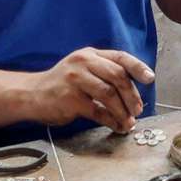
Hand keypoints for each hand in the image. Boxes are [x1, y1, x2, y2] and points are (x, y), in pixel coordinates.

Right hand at [30, 48, 155, 132]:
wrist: (31, 94)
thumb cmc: (62, 84)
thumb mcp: (82, 70)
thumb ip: (104, 73)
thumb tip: (133, 91)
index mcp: (90, 54)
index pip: (120, 57)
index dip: (138, 67)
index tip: (150, 79)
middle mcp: (83, 63)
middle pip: (117, 76)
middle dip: (132, 95)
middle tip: (138, 109)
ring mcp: (76, 79)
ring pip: (109, 94)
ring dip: (123, 111)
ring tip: (129, 122)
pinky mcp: (70, 98)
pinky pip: (98, 111)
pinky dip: (111, 121)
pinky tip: (116, 126)